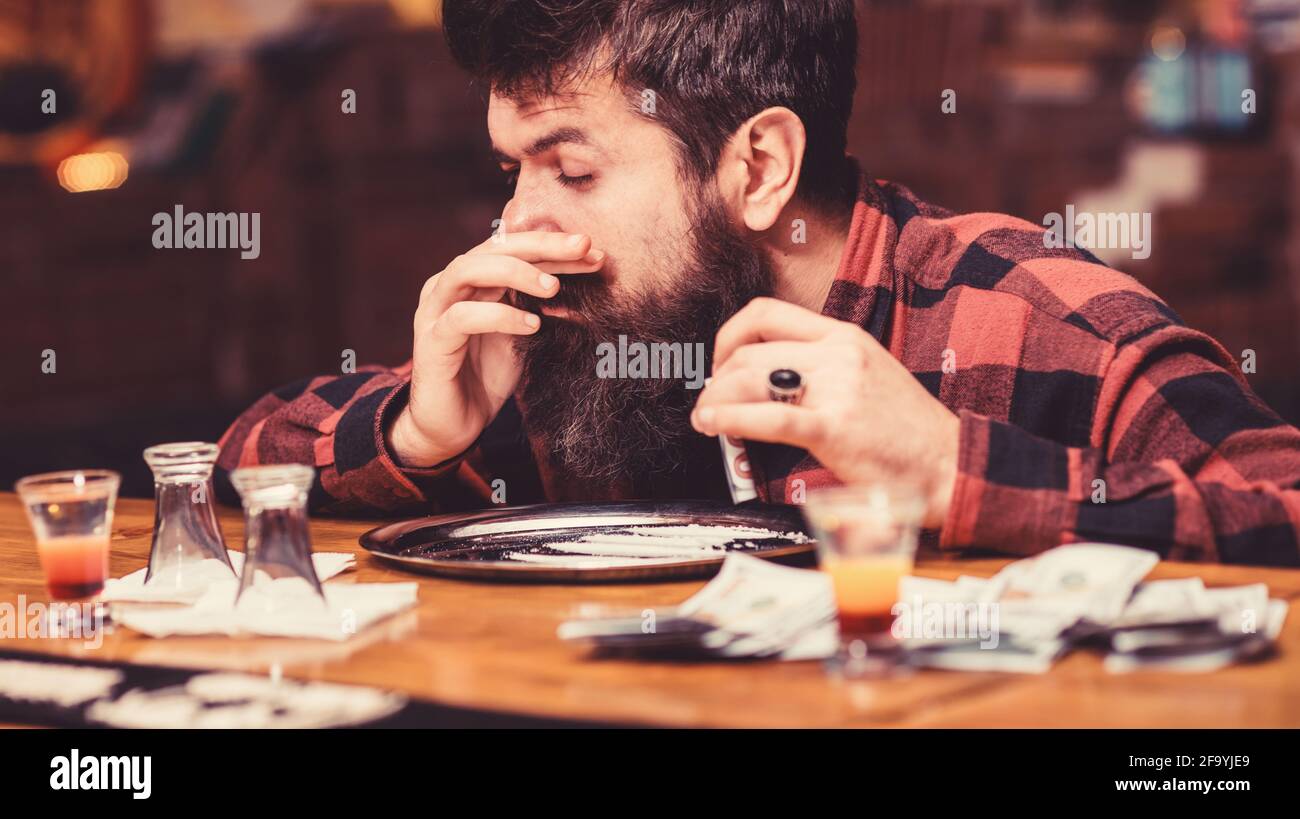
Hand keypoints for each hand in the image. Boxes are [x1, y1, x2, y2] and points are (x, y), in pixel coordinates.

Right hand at [388, 231, 604, 465]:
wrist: (451, 427)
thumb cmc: (484, 377)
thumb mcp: (522, 335)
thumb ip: (541, 305)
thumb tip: (586, 282)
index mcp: (471, 280)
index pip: (514, 249)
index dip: (554, 248)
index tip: (595, 253)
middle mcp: (448, 286)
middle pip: (493, 247)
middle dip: (541, 245)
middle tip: (583, 246)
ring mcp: (435, 311)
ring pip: (468, 270)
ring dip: (515, 272)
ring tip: (554, 287)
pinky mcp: (431, 342)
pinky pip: (462, 318)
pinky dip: (499, 315)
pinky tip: (531, 325)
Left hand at [690, 297, 959, 527]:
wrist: (950, 464)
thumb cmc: (905, 430)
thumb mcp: (866, 375)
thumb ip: (820, 369)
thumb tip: (764, 380)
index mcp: (844, 336)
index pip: (767, 313)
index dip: (728, 336)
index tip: (719, 363)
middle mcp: (838, 353)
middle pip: (750, 351)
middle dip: (716, 379)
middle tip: (709, 404)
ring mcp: (837, 388)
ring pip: (750, 378)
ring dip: (715, 400)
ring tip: (706, 420)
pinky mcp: (834, 428)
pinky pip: (768, 418)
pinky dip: (730, 420)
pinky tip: (713, 427)